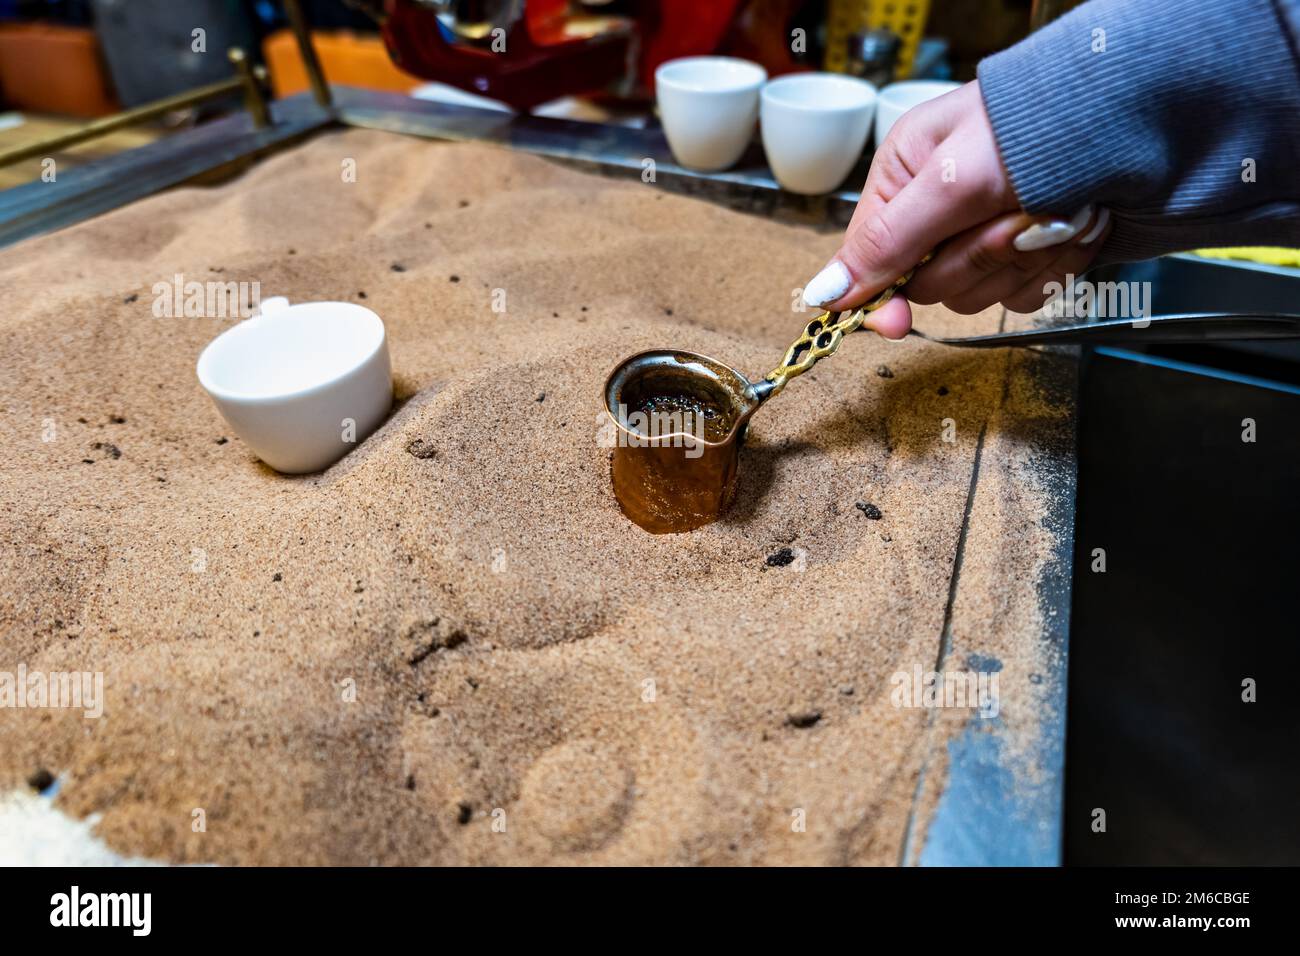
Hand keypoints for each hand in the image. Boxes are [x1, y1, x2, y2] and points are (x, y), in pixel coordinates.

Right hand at [801, 81, 1110, 337]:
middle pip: (934, 285)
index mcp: (906, 178)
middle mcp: (941, 209)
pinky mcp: (1033, 255)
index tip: (895, 323)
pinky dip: (1055, 267)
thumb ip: (886, 241)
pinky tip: (1076, 226)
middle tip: (1015, 216)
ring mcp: (989, 235)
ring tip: (1057, 209)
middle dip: (980, 259)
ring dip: (1026, 260)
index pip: (870, 259)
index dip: (884, 293)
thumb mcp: (951, 181)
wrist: (1141, 115)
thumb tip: (821, 294)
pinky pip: (1026, 295)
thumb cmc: (1040, 125)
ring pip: (982, 295)